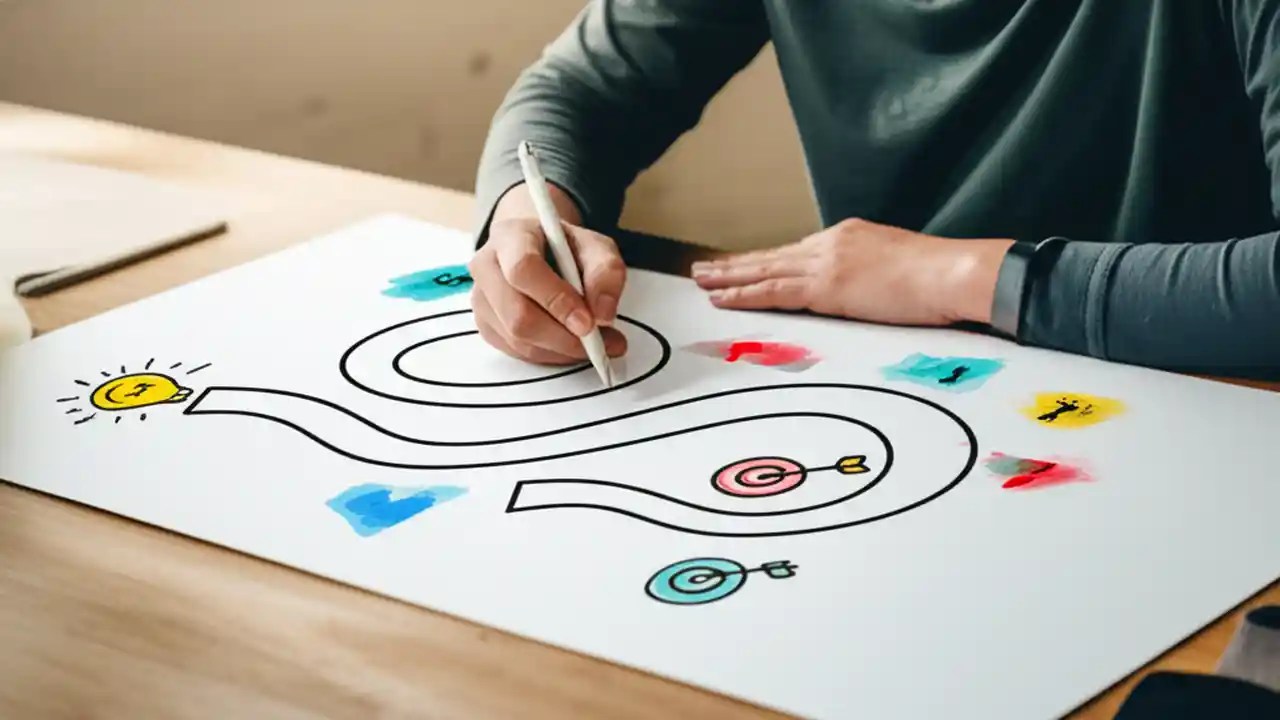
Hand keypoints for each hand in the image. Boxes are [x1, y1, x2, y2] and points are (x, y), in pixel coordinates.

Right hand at [469, 184, 627, 363]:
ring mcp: (482, 298)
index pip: (523, 269)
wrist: (539, 249)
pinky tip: (569, 344)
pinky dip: (550, 354)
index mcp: (511, 236)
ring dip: (561, 349)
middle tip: (598, 341)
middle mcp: (486, 266)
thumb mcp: (596, 247)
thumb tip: (602, 314)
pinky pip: (517, 351)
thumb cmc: (565, 247)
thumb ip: (606, 272)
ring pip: (518, 338)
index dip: (556, 300)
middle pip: (517, 314)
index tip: (587, 322)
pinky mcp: (486, 324)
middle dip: (563, 336)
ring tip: (593, 343)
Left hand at [690, 217, 1012, 325]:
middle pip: (772, 256)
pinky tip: (722, 297)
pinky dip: (743, 294)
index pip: (796, 253)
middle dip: (736, 265)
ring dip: (729, 277)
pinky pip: (773, 291)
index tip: (744, 266)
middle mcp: (830, 243)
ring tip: (700, 281)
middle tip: (702, 269)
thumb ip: (871, 273)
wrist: (953, 272)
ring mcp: (825, 262)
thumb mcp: (897, 265)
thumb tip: (863, 290)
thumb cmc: (939, 276)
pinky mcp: (825, 286)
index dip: (766, 261)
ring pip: (764, 270)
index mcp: (848, 237)